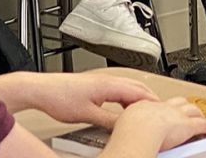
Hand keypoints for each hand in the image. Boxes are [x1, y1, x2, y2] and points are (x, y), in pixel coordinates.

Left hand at [35, 74, 158, 126]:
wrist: (42, 89)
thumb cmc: (59, 98)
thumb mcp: (87, 114)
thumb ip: (108, 121)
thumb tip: (124, 126)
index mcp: (109, 85)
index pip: (139, 92)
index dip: (153, 103)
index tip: (163, 112)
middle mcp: (107, 80)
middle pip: (137, 87)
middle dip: (150, 99)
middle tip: (160, 111)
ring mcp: (101, 81)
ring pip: (128, 87)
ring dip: (139, 98)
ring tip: (145, 111)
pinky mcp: (95, 85)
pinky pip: (118, 90)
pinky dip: (127, 98)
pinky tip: (124, 108)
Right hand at [109, 98, 205, 152]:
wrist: (140, 130)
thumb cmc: (129, 131)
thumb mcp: (124, 125)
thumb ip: (128, 129)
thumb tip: (123, 138)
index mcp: (146, 106)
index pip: (157, 104)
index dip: (163, 108)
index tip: (164, 113)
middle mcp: (163, 107)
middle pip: (177, 102)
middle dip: (183, 106)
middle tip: (186, 111)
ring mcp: (177, 115)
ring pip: (192, 110)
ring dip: (197, 114)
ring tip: (200, 118)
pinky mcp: (188, 125)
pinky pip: (201, 125)